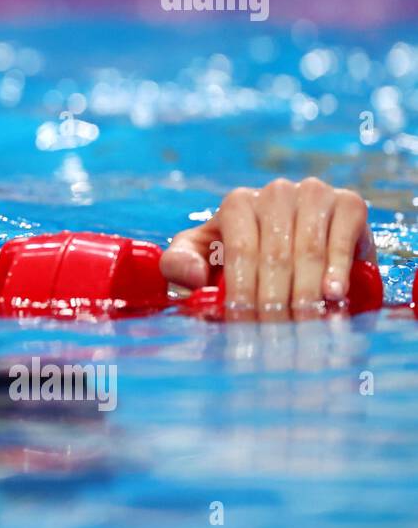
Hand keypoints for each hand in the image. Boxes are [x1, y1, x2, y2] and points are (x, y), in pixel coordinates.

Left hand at [160, 177, 375, 319]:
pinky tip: (334, 296)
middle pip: (275, 255)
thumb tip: (192, 275)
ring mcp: (314, 194)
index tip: (243, 324)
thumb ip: (180, 262)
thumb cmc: (239, 252)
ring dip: (306, 293)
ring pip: (309, 251)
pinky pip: (342, 241)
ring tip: (304, 325)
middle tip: (275, 335)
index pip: (241, 252)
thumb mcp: (203, 254)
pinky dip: (338, 271)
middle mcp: (276, 193)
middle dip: (274, 301)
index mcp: (238, 203)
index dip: (242, 291)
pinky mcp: (348, 203)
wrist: (299, 237)